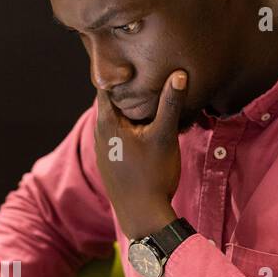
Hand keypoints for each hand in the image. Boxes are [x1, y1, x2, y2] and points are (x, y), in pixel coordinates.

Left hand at [94, 70, 187, 239]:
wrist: (142, 216)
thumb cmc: (152, 176)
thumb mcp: (164, 136)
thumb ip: (170, 104)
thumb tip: (178, 74)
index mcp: (107, 123)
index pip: (105, 87)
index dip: (118, 73)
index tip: (132, 59)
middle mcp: (99, 134)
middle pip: (110, 103)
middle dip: (127, 90)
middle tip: (145, 74)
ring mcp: (103, 151)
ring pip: (114, 120)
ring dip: (129, 110)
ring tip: (148, 98)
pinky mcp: (110, 163)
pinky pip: (117, 136)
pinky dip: (129, 126)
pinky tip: (146, 127)